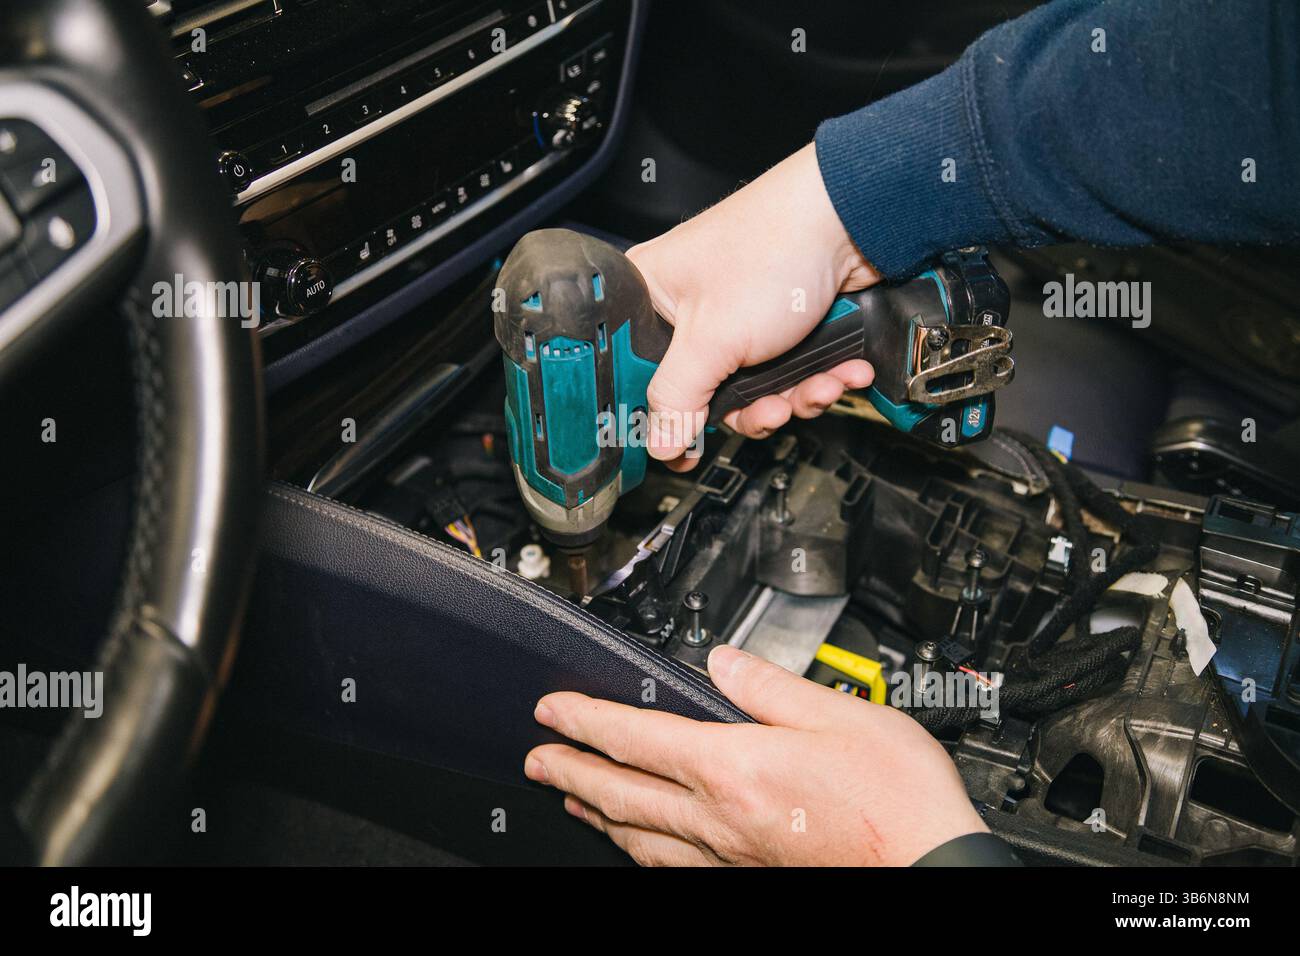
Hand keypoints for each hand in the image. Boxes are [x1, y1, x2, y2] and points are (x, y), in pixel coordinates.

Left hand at [524, 644, 985, 865]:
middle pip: (620, 793)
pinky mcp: (748, 877)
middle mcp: (720, 818)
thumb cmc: (898, 801)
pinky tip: (638, 847)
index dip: (583, 720)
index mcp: (736, 767)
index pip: (634, 738)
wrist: (933, 867)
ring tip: (572, 800)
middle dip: (570, 770)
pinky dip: (640, 850)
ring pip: (639, 836)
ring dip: (596, 812)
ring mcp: (731, 856)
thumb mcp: (842, 716)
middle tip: (536, 758)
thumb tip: (722, 661)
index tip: (551, 710)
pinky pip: (673, 866)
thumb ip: (771, 686)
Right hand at [628, 142, 880, 470]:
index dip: (660, 418)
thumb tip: (658, 441)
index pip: (636, 375)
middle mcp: (688, 309)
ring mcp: (736, 318)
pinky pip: (786, 373)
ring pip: (751, 389)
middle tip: (771, 410)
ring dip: (790, 398)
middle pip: (701, 393)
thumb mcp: (712, 338)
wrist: (853, 220)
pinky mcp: (778, 325)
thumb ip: (678, 397)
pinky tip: (839, 372)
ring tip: (816, 387)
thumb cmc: (774, 248)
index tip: (684, 448)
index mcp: (650, 299)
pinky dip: (816, 379)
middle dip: (749, 409)